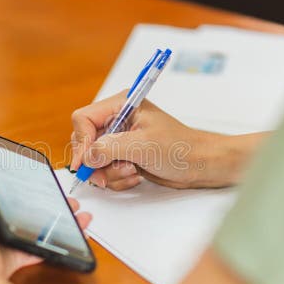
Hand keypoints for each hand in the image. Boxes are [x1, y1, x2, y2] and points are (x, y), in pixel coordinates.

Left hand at [0, 151, 92, 280]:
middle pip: (22, 203)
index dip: (19, 178)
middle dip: (46, 197)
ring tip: (75, 210)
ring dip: (58, 217)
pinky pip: (40, 246)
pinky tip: (72, 230)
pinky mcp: (13, 254)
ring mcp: (1, 237)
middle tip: (63, 193)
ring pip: (35, 224)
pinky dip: (58, 240)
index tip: (39, 174)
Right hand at [71, 92, 265, 190]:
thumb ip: (110, 148)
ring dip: (110, 172)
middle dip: (97, 161)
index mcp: (122, 105)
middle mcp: (117, 120)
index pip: (84, 119)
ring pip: (94, 160)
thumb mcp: (143, 146)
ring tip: (132, 171)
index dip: (82, 141)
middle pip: (85, 141)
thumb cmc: (181, 148)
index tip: (85, 162)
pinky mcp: (123, 156)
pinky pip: (105, 170)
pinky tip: (135, 176)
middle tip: (108, 172)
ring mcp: (120, 139)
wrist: (201, 165)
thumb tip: (87, 157)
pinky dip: (117, 178)